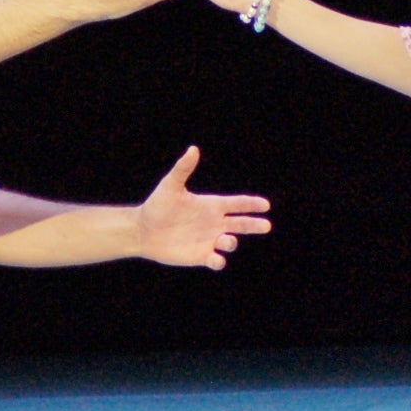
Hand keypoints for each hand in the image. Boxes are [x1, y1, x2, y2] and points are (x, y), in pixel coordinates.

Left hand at [136, 146, 272, 269]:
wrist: (143, 230)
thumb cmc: (158, 205)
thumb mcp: (171, 185)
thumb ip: (183, 169)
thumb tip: (193, 149)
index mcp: (211, 205)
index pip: (237, 204)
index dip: (251, 204)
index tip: (265, 205)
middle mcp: (214, 223)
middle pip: (241, 224)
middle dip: (254, 225)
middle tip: (266, 225)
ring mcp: (208, 240)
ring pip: (230, 243)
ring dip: (231, 242)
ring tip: (226, 240)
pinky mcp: (200, 256)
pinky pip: (216, 261)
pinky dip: (219, 261)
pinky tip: (215, 258)